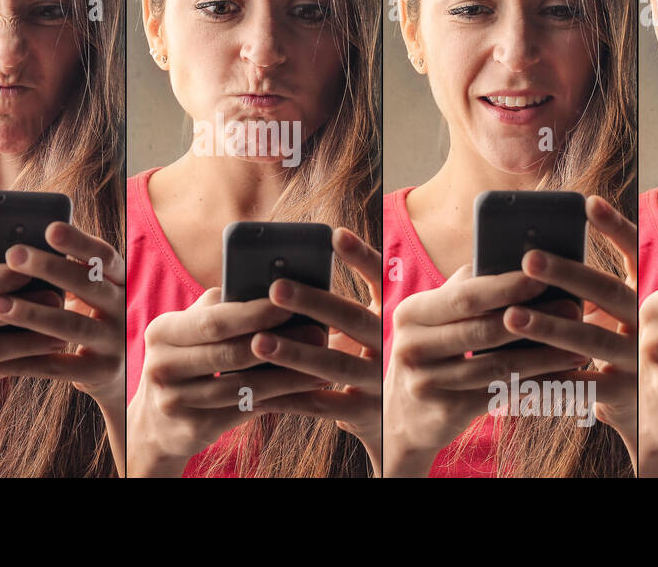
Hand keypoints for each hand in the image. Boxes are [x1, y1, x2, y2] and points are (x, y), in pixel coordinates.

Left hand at [0, 222, 125, 472]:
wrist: (110, 373)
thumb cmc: (83, 318)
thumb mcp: (83, 292)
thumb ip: (61, 270)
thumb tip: (15, 244)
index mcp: (118, 281)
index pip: (105, 256)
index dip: (80, 241)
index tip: (50, 228)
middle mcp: (122, 308)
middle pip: (88, 285)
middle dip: (49, 267)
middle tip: (12, 254)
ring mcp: (114, 341)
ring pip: (71, 325)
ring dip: (32, 314)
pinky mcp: (101, 372)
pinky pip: (58, 366)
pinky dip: (24, 361)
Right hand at [126, 289, 325, 476]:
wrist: (156, 422)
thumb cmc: (186, 361)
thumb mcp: (189, 332)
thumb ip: (220, 309)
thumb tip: (271, 288)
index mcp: (162, 331)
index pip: (214, 321)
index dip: (255, 313)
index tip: (291, 304)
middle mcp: (161, 366)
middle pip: (230, 354)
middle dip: (280, 344)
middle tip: (318, 335)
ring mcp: (173, 402)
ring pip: (242, 387)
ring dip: (287, 378)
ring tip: (321, 368)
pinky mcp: (191, 430)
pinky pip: (242, 412)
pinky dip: (276, 401)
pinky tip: (302, 392)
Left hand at [247, 228, 382, 472]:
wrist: (399, 422)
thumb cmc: (366, 359)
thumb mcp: (364, 330)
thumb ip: (332, 307)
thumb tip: (277, 280)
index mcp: (391, 316)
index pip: (381, 280)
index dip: (361, 258)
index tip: (335, 235)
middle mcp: (391, 346)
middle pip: (354, 319)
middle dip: (313, 302)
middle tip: (275, 287)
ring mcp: (380, 382)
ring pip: (335, 365)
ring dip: (294, 353)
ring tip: (257, 342)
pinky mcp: (364, 415)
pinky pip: (320, 404)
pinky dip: (288, 396)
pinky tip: (257, 388)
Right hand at [384, 268, 583, 475]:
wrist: (404, 417)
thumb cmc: (432, 355)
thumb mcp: (433, 321)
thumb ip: (464, 292)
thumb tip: (514, 262)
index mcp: (411, 313)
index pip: (464, 296)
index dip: (506, 287)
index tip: (544, 277)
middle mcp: (411, 346)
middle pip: (482, 331)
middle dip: (533, 320)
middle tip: (574, 310)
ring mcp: (425, 383)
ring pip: (496, 366)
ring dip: (542, 358)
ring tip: (578, 348)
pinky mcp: (445, 412)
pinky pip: (500, 395)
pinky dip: (535, 386)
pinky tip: (562, 378)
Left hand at [512, 196, 638, 464]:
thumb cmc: (642, 355)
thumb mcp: (640, 318)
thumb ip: (606, 288)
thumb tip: (578, 246)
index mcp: (650, 299)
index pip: (635, 256)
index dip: (615, 229)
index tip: (589, 203)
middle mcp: (650, 326)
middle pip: (607, 293)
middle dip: (567, 274)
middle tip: (528, 258)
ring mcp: (638, 363)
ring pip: (589, 339)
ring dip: (548, 327)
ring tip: (510, 314)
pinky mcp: (623, 398)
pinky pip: (580, 385)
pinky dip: (546, 378)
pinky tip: (515, 371)